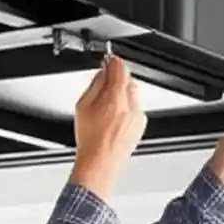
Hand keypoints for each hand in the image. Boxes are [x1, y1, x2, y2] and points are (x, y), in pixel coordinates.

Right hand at [70, 55, 147, 199]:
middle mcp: (131, 106)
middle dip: (118, 77)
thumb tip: (101, 74)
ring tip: (107, 100)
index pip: (119, 68)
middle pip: (129, 79)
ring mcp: (138, 116)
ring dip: (123, 91)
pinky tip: (113, 115)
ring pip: (134, 93)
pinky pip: (136, 107)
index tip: (109, 59)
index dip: (113, 61)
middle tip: (105, 79)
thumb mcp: (82, 106)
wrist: (99, 164)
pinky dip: (127, 105)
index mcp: (115, 98)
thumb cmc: (90, 141)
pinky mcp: (140, 126)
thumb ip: (94, 86)